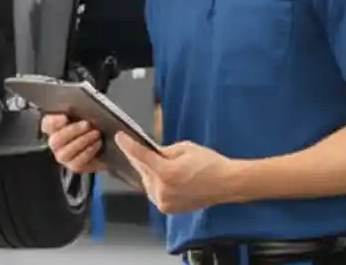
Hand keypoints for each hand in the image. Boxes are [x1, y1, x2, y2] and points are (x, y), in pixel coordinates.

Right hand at [41, 114, 105, 174]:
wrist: (110, 143)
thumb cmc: (97, 125)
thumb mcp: (91, 113)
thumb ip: (81, 111)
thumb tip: (78, 109)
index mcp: (56, 126)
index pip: (47, 124)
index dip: (53, 121)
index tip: (64, 117)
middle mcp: (56, 142)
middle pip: (55, 140)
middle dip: (72, 131)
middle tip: (87, 124)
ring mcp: (63, 156)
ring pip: (64, 153)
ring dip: (81, 142)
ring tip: (96, 134)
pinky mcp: (74, 166)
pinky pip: (75, 163)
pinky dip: (87, 152)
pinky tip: (97, 144)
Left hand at [115, 132, 237, 213]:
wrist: (226, 183)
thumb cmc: (210, 163)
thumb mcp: (186, 148)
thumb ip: (164, 151)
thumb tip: (151, 153)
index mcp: (166, 172)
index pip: (140, 156)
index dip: (128, 145)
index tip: (120, 137)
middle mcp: (162, 189)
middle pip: (143, 170)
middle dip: (144, 160)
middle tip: (151, 152)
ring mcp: (164, 201)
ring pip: (148, 182)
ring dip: (151, 173)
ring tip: (166, 167)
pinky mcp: (167, 208)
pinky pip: (155, 192)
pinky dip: (157, 184)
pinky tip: (170, 179)